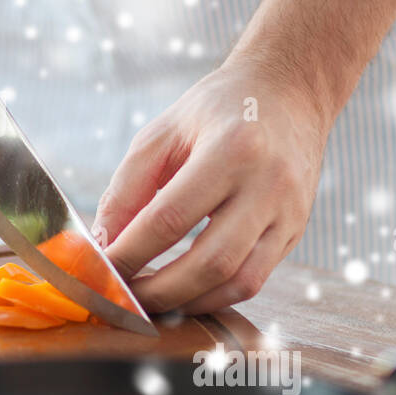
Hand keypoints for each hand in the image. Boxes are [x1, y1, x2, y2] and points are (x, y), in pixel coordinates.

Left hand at [94, 57, 333, 314]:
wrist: (289, 92)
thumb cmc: (218, 109)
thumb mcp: (163, 133)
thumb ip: (128, 188)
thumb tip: (105, 244)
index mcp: (232, 149)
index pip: (169, 219)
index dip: (130, 253)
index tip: (100, 271)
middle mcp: (268, 185)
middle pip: (209, 262)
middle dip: (158, 291)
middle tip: (122, 298)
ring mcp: (289, 212)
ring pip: (238, 283)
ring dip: (187, 302)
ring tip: (149, 301)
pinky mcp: (295, 231)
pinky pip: (254, 281)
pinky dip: (214, 296)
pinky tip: (183, 292)